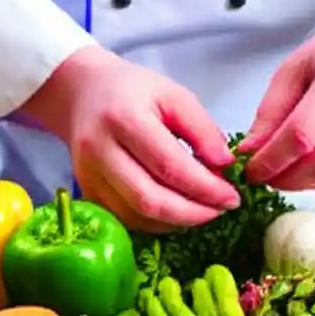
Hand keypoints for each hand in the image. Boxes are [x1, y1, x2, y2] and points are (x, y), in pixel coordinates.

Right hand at [22, 46, 239, 232]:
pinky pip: (124, 219)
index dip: (205, 188)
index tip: (232, 197)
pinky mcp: (86, 192)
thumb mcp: (174, 95)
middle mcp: (99, 150)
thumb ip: (202, 130)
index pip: (169, 166)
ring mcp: (88, 175)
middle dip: (192, 213)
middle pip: (149, 199)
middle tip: (221, 211)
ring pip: (136, 216)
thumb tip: (225, 167)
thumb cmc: (133, 91)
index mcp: (123, 118)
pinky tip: (177, 213)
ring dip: (175, 222)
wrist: (82, 93)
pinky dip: (156, 223)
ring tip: (203, 211)